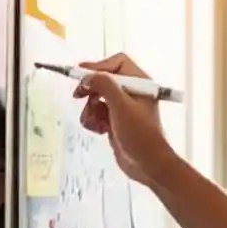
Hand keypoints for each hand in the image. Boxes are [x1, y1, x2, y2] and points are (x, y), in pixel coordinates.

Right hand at [72, 53, 173, 183]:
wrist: (147, 164)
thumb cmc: (140, 135)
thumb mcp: (121, 105)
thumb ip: (104, 85)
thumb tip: (89, 77)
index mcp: (140, 83)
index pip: (117, 63)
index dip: (98, 67)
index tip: (82, 76)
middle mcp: (132, 93)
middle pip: (103, 80)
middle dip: (91, 90)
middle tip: (79, 96)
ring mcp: (123, 108)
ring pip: (97, 98)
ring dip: (90, 109)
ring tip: (96, 122)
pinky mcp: (116, 121)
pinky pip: (97, 113)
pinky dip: (94, 120)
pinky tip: (99, 130)